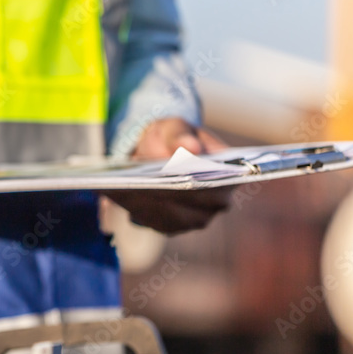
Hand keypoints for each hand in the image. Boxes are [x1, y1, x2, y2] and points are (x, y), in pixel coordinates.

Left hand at [106, 118, 233, 234]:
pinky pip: (156, 223)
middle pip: (191, 208)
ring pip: (172, 219)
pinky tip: (122, 198)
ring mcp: (196, 219)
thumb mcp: (175, 127)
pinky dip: (139, 211)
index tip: (169, 179)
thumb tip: (190, 148)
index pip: (215, 185)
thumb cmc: (173, 136)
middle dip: (165, 198)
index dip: (193, 185)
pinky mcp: (173, 227)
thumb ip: (181, 135)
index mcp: (230, 174)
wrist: (159, 151)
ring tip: (125, 192)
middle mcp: (218, 203)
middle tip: (138, 188)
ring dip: (149, 208)